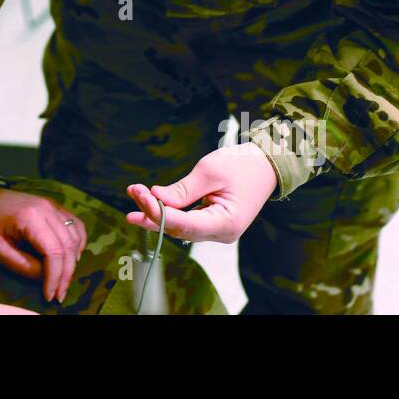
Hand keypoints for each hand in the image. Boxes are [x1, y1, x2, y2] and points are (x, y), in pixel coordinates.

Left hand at [0, 188, 86, 303]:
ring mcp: (52, 204)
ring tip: (63, 280)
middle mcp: (47, 208)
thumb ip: (23, 266)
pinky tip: (71, 257)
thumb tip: (45, 277)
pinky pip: (75, 224)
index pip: (54, 252)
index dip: (55, 277)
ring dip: (73, 261)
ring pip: (75, 236)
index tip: (49, 295)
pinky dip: (77, 243)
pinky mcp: (53, 205)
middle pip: (68, 246)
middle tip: (59, 294)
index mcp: (30, 217)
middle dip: (66, 274)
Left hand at [125, 142, 277, 243]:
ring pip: (180, 226)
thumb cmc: (242, 165)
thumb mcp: (210, 171)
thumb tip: (154, 198)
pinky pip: (186, 220)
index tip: (140, 195)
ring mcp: (216, 231)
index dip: (158, 212)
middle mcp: (221, 233)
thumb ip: (182, 190)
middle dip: (152, 211)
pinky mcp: (211, 223)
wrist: (266, 165)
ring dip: (156, 211)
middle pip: (179, 228)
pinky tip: (148, 200)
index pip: (184, 225)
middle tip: (133, 192)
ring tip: (134, 193)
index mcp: (226, 223)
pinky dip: (168, 210)